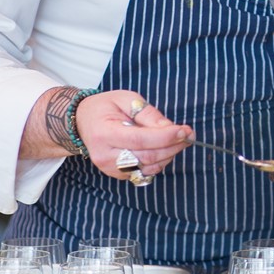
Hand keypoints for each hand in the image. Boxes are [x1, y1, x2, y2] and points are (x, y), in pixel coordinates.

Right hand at [76, 90, 192, 180]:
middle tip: (189, 135)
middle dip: (173, 146)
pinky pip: (143, 172)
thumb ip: (149, 114)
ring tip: (179, 140)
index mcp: (105, 133)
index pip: (141, 140)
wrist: (84, 120)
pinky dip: (158, 161)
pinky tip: (164, 149)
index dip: (166, 137)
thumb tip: (171, 128)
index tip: (185, 130)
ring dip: (169, 155)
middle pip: (147, 156)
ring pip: (148, 167)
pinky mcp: (115, 174)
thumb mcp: (127, 99)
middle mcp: (105, 155)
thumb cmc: (106, 107)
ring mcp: (109, 168)